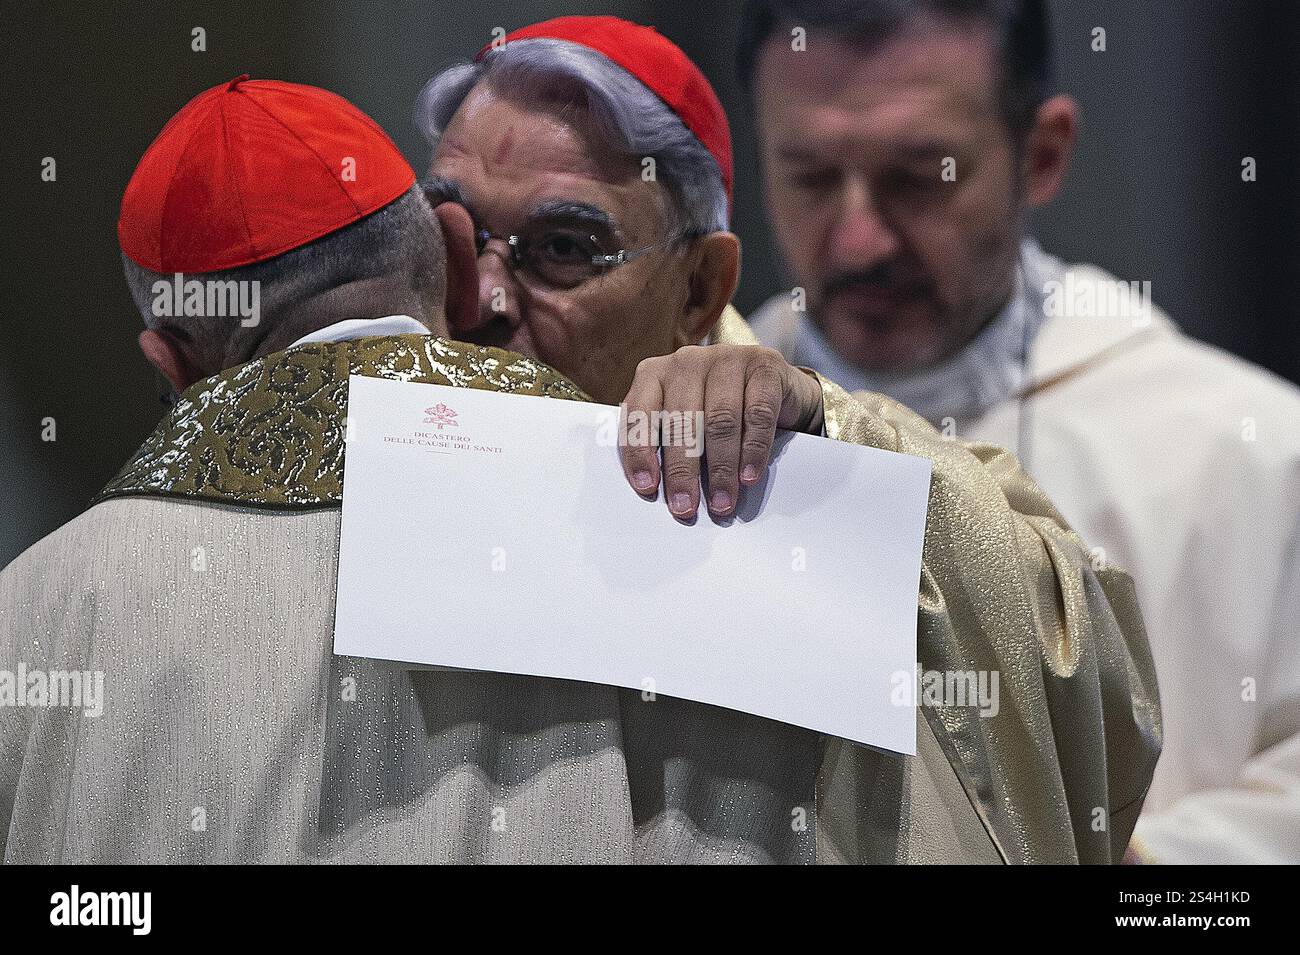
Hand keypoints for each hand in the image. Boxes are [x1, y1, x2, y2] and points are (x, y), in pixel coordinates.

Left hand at [618, 344, 824, 520]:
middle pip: (682, 420)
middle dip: (683, 471)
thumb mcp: (681, 421)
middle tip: (686, 507)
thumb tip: (655, 490)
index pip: (639, 414)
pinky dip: (753, 451)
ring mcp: (726, 358)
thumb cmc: (714, 411)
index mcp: (654, 373)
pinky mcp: (763, 365)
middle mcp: (687, 361)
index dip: (640, 452)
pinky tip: (748, 477)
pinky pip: (757, 414)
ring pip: (720, 420)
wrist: (771, 385)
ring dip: (721, 468)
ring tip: (722, 502)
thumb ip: (663, 443)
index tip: (648, 487)